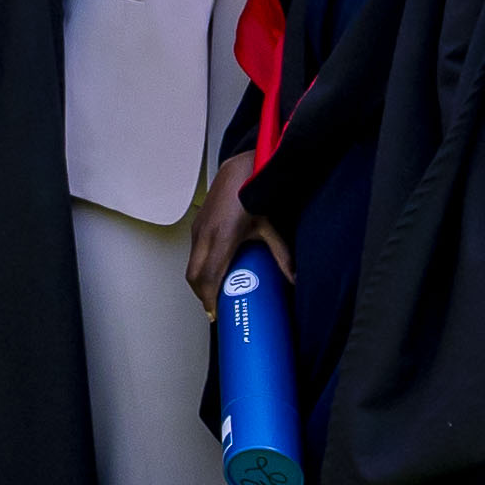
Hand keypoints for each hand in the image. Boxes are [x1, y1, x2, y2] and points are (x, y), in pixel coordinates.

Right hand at [180, 175, 278, 319]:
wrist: (239, 171)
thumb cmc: (250, 195)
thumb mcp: (268, 229)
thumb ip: (281, 256)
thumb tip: (293, 278)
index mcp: (222, 238)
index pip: (208, 277)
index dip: (209, 299)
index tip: (216, 313)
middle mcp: (205, 235)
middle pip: (193, 277)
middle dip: (202, 296)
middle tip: (214, 308)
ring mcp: (198, 230)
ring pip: (190, 266)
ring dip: (198, 283)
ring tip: (213, 294)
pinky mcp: (196, 226)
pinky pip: (192, 254)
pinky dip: (198, 269)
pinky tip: (210, 272)